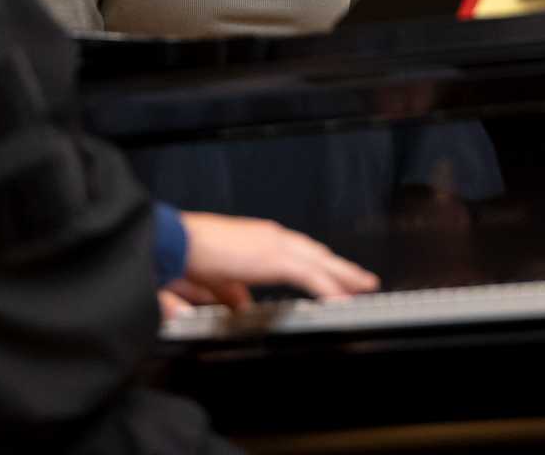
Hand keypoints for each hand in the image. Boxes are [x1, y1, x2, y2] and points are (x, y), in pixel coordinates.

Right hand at [173, 212, 377, 312]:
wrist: (180, 242)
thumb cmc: (192, 257)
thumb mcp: (218, 280)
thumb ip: (233, 294)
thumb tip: (240, 308)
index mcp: (261, 239)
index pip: (300, 250)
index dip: (320, 263)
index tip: (334, 274)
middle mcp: (273, 237)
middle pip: (317, 253)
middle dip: (341, 268)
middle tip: (363, 280)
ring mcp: (275, 245)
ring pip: (321, 262)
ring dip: (343, 276)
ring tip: (363, 288)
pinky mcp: (274, 259)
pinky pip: (311, 276)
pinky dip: (328, 288)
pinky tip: (340, 300)